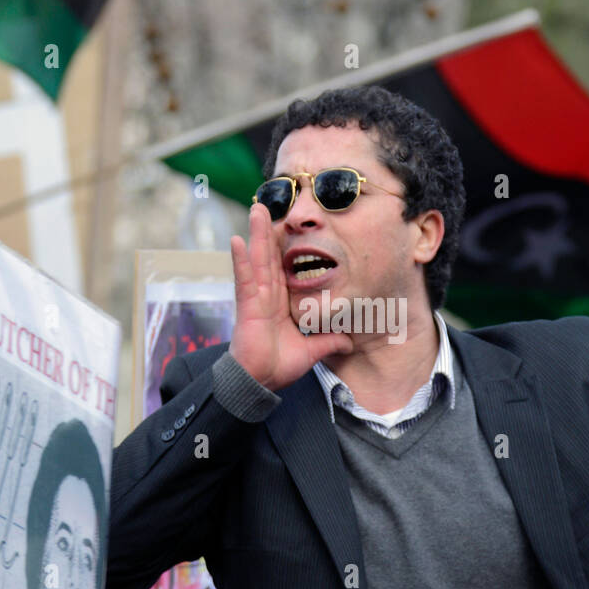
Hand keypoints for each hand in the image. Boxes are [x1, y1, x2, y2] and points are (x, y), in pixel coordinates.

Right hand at [228, 203, 352, 390]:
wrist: (260, 383)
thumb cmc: (279, 367)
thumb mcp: (312, 350)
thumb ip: (329, 342)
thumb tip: (350, 341)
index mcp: (281, 302)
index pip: (286, 268)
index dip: (287, 247)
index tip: (291, 226)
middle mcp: (268, 295)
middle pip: (270, 257)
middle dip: (270, 231)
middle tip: (270, 206)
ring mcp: (256, 298)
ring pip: (258, 260)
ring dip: (257, 234)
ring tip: (257, 209)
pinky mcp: (247, 305)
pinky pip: (244, 279)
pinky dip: (241, 260)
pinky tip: (237, 240)